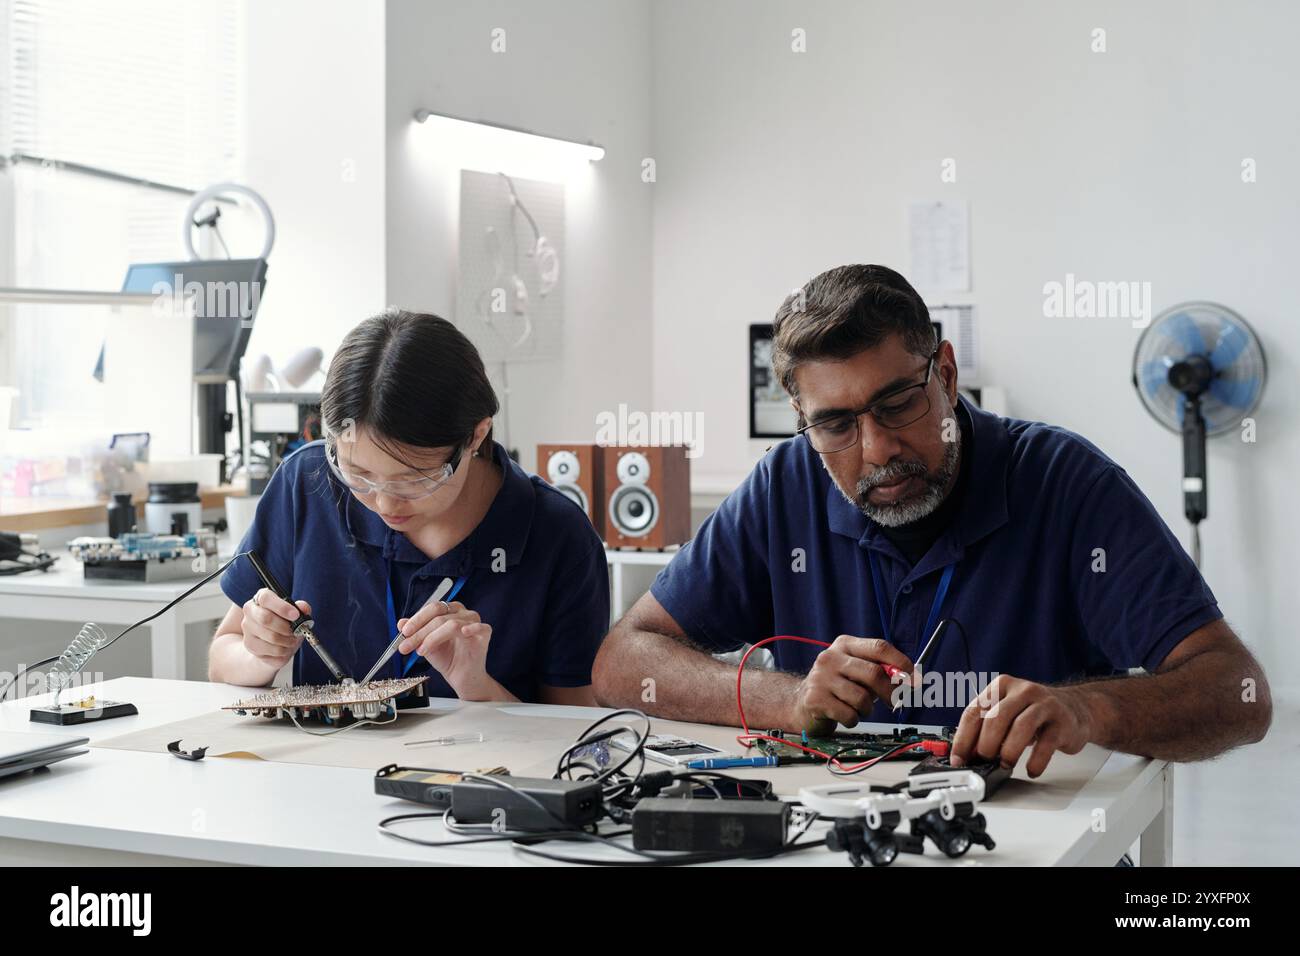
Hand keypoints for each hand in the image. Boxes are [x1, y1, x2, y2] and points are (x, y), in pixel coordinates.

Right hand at [240, 589, 308, 668]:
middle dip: (286, 627)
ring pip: (271, 637)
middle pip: (266, 618)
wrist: (271, 642)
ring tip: (292, 640)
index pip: (266, 598)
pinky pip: (272, 650)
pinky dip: (284, 650)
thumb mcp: (295, 613)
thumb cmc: (284, 622)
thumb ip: (301, 608)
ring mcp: (248, 629)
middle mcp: (250, 611)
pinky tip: (285, 647)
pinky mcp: (250, 645)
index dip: (282, 607)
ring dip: (288, 640)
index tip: (296, 615)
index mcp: (261, 597)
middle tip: (296, 631)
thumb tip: (304, 608)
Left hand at [396, 600, 493, 696]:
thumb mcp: (425, 644)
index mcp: (450, 611)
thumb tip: (401, 622)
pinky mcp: (485, 635)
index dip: (417, 619)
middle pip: (440, 616)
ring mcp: (475, 623)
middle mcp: (463, 613)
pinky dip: (471, 628)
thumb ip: (415, 633)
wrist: (461, 677)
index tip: (404, 632)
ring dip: (432, 638)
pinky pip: (480, 627)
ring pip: (452, 624)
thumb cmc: (447, 658)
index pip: (433, 608)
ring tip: (422, 651)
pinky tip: (463, 632)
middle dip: (420, 631)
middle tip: (406, 645)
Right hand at [791, 635, 915, 732]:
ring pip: (862, 698)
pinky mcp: (815, 698)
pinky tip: (845, 715)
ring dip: (868, 709)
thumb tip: (911, 679)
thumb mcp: (857, 671)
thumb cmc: (838, 687)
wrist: (802, 702)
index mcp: (845, 645)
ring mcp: (820, 677)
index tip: (913, 678)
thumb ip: (881, 670)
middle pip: (873, 673)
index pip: (879, 647)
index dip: (900, 662)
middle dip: (890, 692)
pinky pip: (849, 714)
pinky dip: (853, 720)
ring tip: (859, 708)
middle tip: (894, 703)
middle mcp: (830, 657)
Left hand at [950, 675, 1093, 777]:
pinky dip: (1036, 761)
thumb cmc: (1034, 714)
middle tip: (984, 761)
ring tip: (1005, 764)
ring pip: (1021, 727)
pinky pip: (1046, 743)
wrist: (1075, 709)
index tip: (958, 759)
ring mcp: (1044, 704)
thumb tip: (966, 755)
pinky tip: (1031, 769)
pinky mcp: (1063, 722)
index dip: (963, 739)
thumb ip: (986, 728)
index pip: (974, 711)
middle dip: (986, 745)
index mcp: (1001, 686)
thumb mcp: (1007, 713)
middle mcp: (1022, 691)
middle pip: (996, 718)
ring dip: (1009, 751)